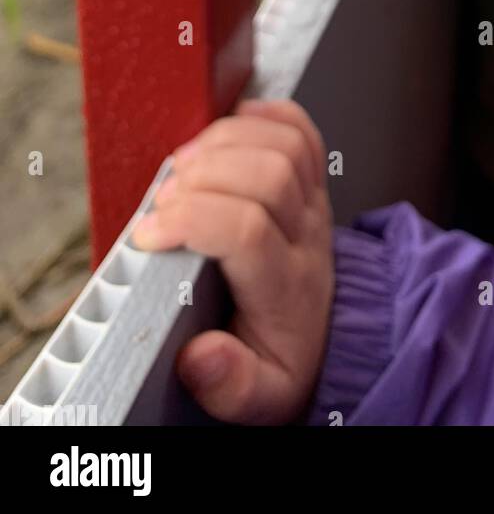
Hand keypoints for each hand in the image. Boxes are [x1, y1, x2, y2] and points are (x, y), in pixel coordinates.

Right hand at [132, 99, 333, 424]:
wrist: (325, 340)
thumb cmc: (281, 359)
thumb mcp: (258, 397)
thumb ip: (229, 384)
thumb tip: (200, 356)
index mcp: (287, 288)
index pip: (247, 230)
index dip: (191, 220)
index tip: (148, 236)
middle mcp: (306, 236)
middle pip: (268, 175)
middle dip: (204, 176)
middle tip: (162, 202)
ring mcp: (313, 202)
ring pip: (284, 144)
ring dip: (225, 141)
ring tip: (184, 167)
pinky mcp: (312, 181)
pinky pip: (301, 130)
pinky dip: (264, 115)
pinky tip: (230, 127)